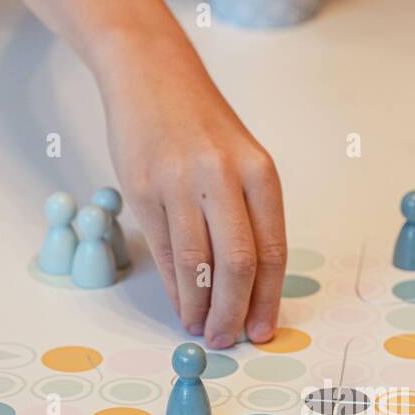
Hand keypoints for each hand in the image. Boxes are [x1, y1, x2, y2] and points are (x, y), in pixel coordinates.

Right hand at [96, 35, 286, 348]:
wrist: (150, 74)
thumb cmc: (201, 126)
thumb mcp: (242, 160)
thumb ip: (250, 216)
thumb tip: (252, 288)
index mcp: (259, 172)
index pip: (271, 250)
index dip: (268, 299)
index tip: (263, 330)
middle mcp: (222, 176)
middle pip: (237, 264)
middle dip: (233, 312)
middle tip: (228, 340)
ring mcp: (179, 183)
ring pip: (196, 264)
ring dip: (200, 307)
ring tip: (202, 328)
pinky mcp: (142, 190)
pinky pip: (163, 252)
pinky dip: (174, 287)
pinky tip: (181, 304)